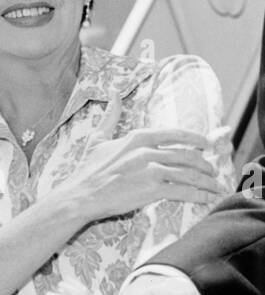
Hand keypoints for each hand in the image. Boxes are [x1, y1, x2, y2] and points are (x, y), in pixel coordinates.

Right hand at [65, 94, 222, 224]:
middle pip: (186, 154)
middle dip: (204, 163)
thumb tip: (113, 96)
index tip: (207, 144)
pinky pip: (181, 190)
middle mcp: (147, 151)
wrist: (80, 196)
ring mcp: (150, 169)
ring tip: (214, 186)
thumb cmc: (87, 171)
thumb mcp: (97, 139)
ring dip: (205, 180)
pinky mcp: (151, 189)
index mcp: (138, 137)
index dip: (195, 138)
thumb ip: (110, 118)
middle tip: (212, 170)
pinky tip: (205, 198)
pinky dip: (197, 194)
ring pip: (188, 173)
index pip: (175, 133)